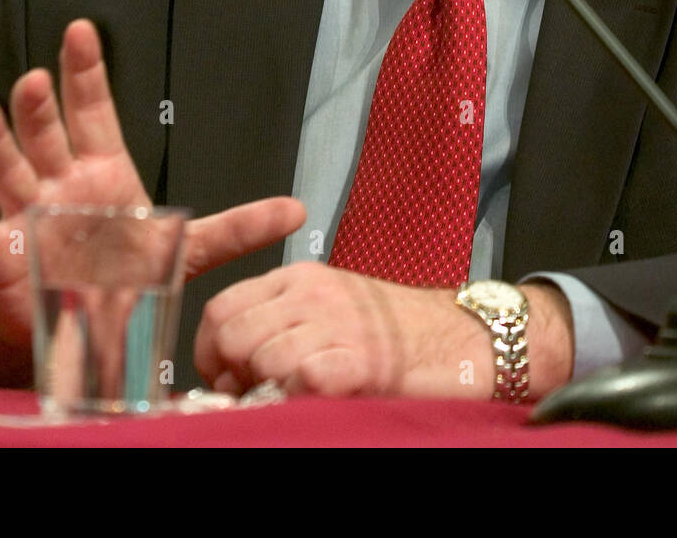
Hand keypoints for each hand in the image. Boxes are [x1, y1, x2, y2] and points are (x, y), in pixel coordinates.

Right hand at [0, 19, 305, 385]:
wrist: (78, 325)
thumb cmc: (122, 273)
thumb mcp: (186, 250)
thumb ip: (237, 226)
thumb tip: (298, 207)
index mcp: (104, 172)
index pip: (95, 111)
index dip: (87, 72)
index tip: (81, 29)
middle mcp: (62, 184)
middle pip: (49, 134)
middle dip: (43, 106)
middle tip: (37, 74)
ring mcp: (28, 216)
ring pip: (10, 169)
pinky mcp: (4, 256)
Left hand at [193, 264, 575, 400]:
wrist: (465, 339)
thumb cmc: (399, 330)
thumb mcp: (332, 308)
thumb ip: (282, 322)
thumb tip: (231, 366)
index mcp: (301, 278)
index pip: (221, 307)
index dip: (211, 349)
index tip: (224, 375)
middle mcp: (313, 294)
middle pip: (231, 334)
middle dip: (231, 374)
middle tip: (255, 394)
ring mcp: (337, 324)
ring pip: (260, 359)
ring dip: (267, 389)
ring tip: (295, 396)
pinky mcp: (359, 360)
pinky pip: (300, 380)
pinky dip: (301, 398)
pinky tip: (322, 397)